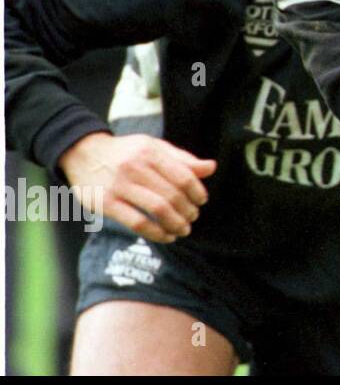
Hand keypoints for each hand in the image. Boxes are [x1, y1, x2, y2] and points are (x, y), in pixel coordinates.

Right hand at [57, 132, 215, 242]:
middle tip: (192, 217)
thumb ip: (182, 159)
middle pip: (172, 195)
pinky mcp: (105, 204)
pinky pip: (137, 223)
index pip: (183, 175)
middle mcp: (135, 168)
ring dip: (176, 224)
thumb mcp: (153, 147)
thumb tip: (212, 167)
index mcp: (150, 153)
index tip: (202, 200)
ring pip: (158, 210)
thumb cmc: (126, 152)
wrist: (82, 153)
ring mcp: (119, 186)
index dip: (197, 191)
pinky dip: (156, 233)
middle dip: (188, 210)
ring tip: (183, 229)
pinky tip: (166, 236)